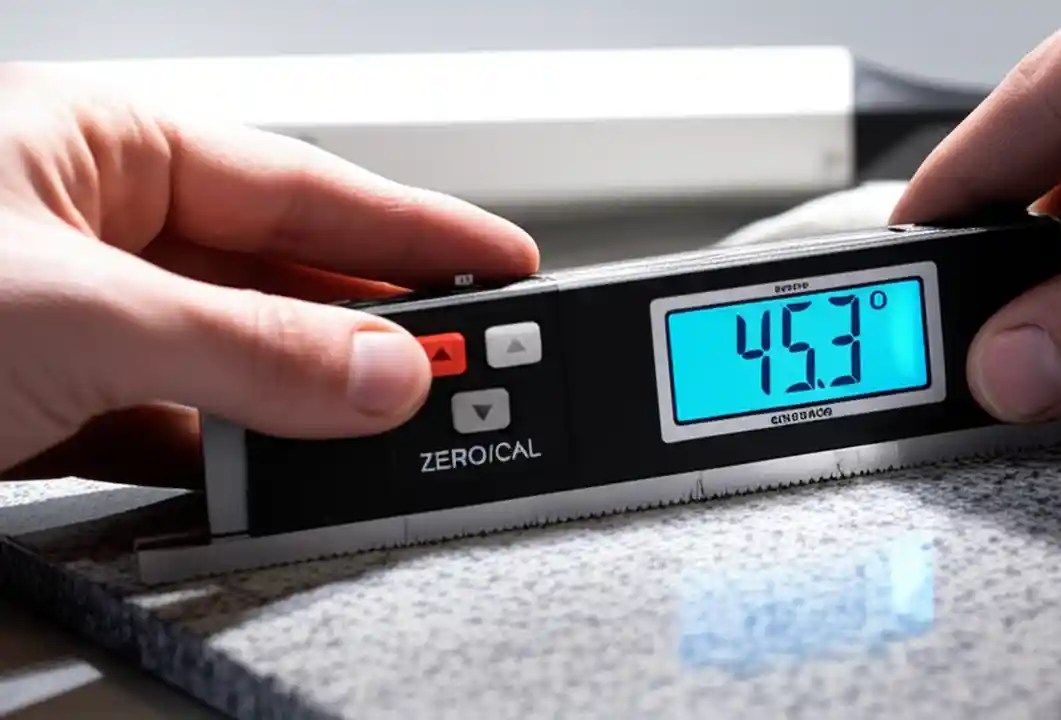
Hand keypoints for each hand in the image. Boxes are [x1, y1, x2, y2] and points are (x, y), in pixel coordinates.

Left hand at [0, 65, 537, 485]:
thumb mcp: (79, 313)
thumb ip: (248, 347)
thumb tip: (383, 374)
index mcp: (92, 148)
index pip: (298, 185)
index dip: (412, 227)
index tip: (500, 263)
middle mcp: (82, 229)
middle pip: (274, 279)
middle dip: (369, 328)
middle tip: (466, 365)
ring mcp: (59, 324)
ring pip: (224, 362)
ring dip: (300, 406)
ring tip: (386, 432)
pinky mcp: (33, 410)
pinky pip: (164, 430)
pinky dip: (223, 463)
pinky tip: (274, 477)